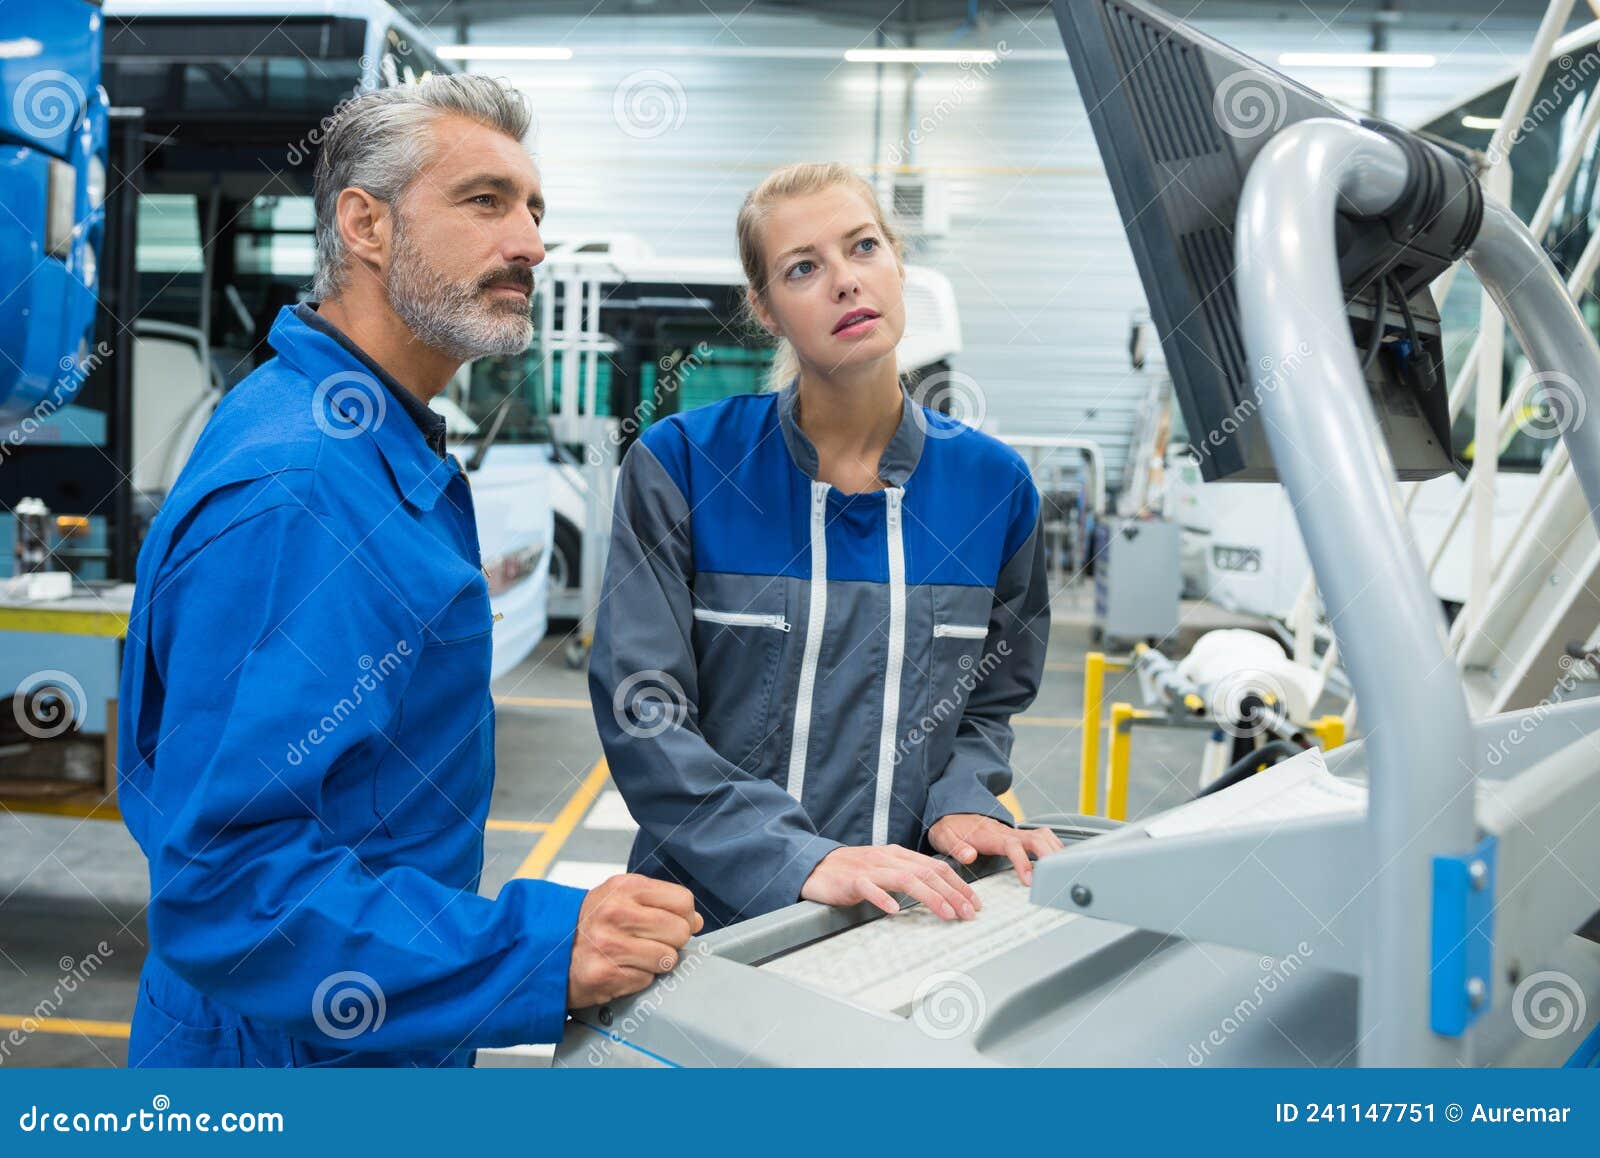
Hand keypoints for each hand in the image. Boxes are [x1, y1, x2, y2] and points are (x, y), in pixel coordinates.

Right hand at [566, 874, 702, 1008]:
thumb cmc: (590, 921)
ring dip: (656, 963)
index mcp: (625, 888)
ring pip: (667, 959)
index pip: (683, 901)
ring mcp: (609, 945)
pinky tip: (621, 968)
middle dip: (672, 941)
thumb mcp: (621, 897)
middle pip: (680, 932)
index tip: (673, 922)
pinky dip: (638, 979)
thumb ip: (660, 902)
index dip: (684, 916)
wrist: (547, 946)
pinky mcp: (604, 975)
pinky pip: (646, 980)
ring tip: (635, 956)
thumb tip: (696, 921)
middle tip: (652, 942)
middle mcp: (616, 913)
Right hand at [801, 845, 980, 920]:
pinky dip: (882, 898)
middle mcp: (887, 858)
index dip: (958, 883)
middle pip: (927, 872)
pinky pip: (869, 888)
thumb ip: (907, 875)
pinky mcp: (851, 880)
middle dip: (952, 893)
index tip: (974, 901)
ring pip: (905, 879)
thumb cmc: (851, 871)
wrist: (815, 866)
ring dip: (930, 897)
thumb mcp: (884, 869)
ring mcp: (870, 868)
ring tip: (946, 913)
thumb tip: (937, 892)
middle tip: (969, 912)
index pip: (935, 867)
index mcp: (898, 855)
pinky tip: (893, 911)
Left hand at [927, 813, 1063, 884]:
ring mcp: (1014, 833)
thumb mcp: (945, 837)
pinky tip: (1059, 860)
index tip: (1029, 879)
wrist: (952, 813)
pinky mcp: (1018, 836)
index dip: (1023, 861)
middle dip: (1050, 856)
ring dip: (1055, 850)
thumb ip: (957, 847)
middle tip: (1056, 877)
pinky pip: (1042, 837)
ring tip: (1064, 870)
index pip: (1013, 846)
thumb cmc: (951, 828)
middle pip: (1036, 838)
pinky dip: (1054, 847)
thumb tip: (970, 856)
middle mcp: (1006, 832)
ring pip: (1043, 836)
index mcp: (991, 836)